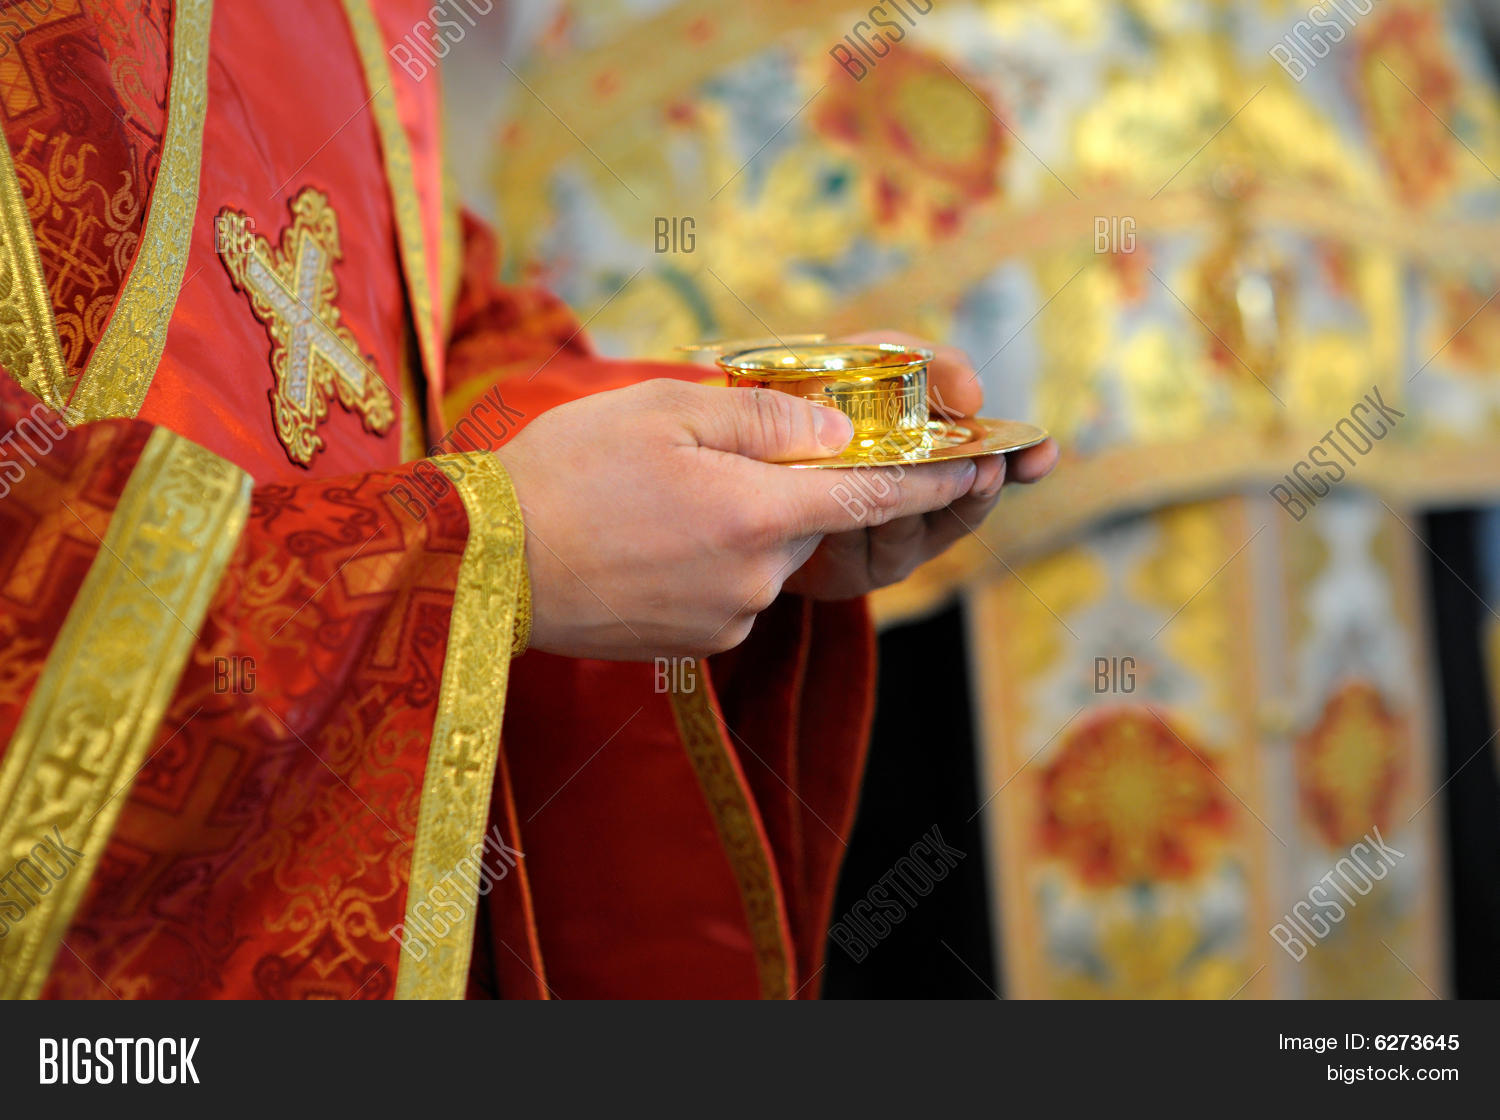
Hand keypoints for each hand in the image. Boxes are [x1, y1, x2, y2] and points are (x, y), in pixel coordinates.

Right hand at [496, 378, 982, 658]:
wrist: (485, 567)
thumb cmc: (567, 472)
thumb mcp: (664, 410)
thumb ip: (765, 419)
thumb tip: (838, 434)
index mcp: (757, 512)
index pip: (873, 497)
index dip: (935, 481)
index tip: (985, 465)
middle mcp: (757, 578)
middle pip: (810, 520)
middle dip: (785, 486)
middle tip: (711, 456)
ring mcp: (729, 618)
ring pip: (768, 554)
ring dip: (741, 522)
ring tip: (656, 499)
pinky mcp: (699, 644)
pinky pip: (734, 590)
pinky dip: (712, 559)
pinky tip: (648, 541)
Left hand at [782, 330, 1058, 599]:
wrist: (732, 447)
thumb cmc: (810, 397)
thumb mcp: (867, 361)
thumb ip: (922, 362)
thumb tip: (974, 394)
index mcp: (940, 466)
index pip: (998, 466)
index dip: (1025, 460)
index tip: (1044, 453)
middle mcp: (920, 514)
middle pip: (962, 509)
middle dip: (974, 489)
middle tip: (984, 468)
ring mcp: (883, 550)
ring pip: (909, 531)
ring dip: (909, 503)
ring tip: (908, 476)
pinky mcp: (842, 578)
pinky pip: (858, 550)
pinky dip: (855, 523)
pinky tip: (848, 501)